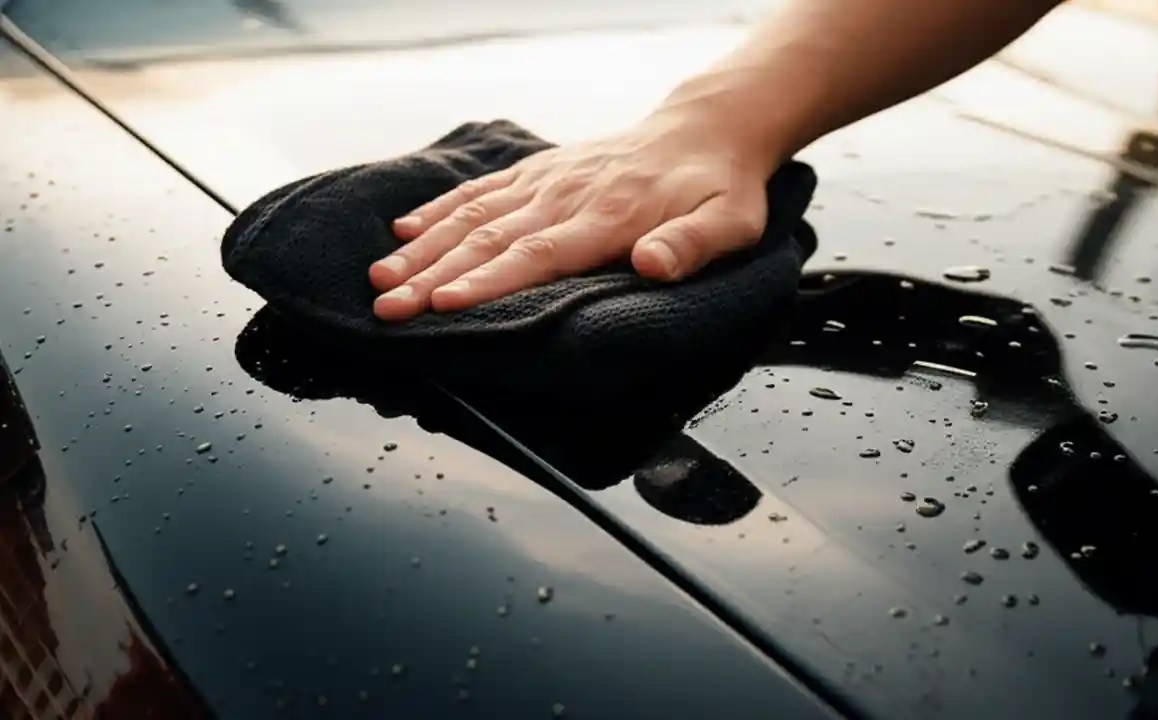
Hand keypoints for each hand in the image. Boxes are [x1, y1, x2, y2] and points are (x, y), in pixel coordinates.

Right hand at [368, 118, 774, 319]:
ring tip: (379, 277)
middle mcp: (566, 196)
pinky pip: (480, 190)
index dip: (486, 282)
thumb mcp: (729, 221)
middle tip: (387, 308)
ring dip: (423, 249)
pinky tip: (404, 231)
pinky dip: (439, 210)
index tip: (442, 305)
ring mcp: (546, 181)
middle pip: (489, 240)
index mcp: (608, 217)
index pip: (536, 255)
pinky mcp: (538, 172)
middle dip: (432, 277)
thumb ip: (691, 245)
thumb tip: (653, 263)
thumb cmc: (719, 187)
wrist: (707, 129)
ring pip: (472, 216)